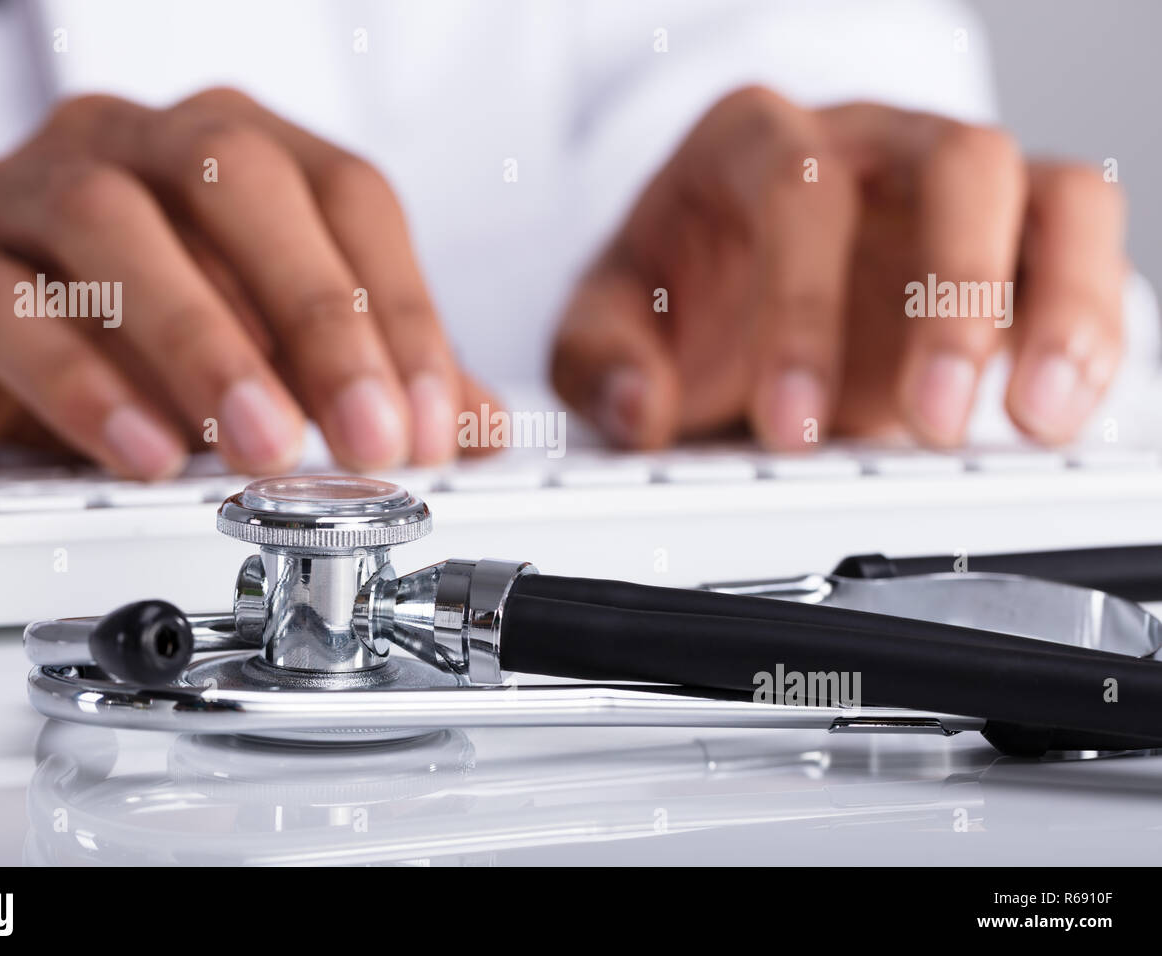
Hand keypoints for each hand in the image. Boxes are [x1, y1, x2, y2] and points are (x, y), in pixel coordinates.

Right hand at [0, 89, 492, 476]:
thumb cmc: (118, 330)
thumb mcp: (259, 351)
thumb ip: (363, 379)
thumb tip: (474, 430)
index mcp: (229, 154)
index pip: (345, 196)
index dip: (401, 309)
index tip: (431, 426)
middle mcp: (136, 148)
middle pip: (239, 180)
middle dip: (321, 313)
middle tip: (370, 438)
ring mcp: (29, 191)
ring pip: (118, 226)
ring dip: (206, 343)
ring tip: (263, 448)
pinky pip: (8, 307)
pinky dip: (84, 385)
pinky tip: (146, 453)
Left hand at [552, 86, 1126, 449]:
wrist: (718, 294)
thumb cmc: (673, 289)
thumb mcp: (606, 323)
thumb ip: (601, 362)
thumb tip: (638, 408)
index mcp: (757, 143)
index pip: (798, 188)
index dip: (802, 308)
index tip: (792, 426)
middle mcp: (869, 144)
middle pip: (956, 164)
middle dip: (953, 298)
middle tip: (931, 421)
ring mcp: (948, 187)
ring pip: (1051, 196)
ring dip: (1061, 307)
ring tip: (1035, 416)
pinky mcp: (1007, 240)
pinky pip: (1079, 252)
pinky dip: (1086, 327)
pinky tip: (1054, 406)